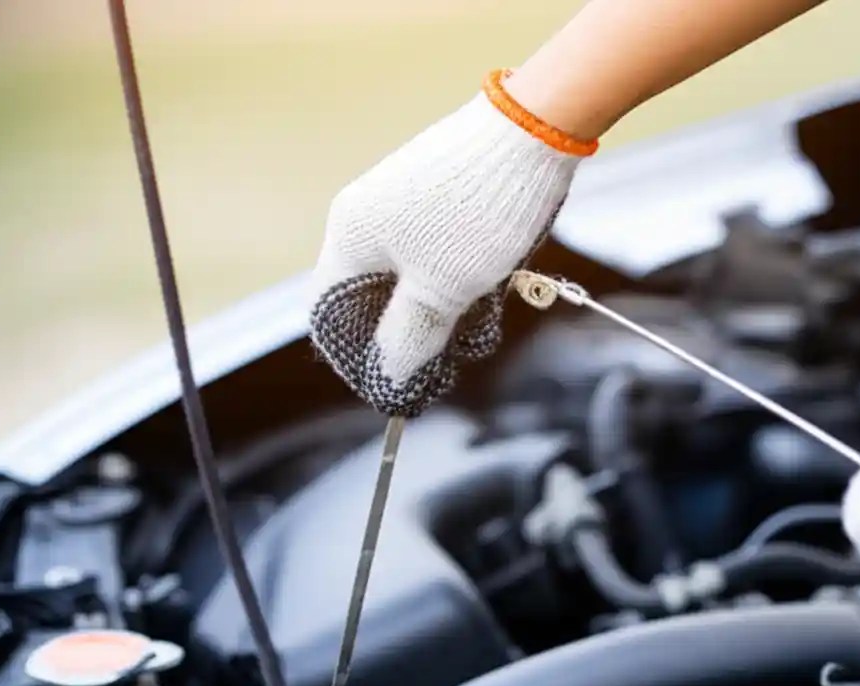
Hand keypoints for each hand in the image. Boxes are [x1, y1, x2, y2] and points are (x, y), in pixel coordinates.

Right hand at [311, 71, 595, 415]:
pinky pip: (438, 252)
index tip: (395, 383)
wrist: (532, 129)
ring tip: (481, 321)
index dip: (355, 355)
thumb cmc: (478, 213)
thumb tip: (389, 375)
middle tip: (449, 356)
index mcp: (349, 237)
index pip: (327, 311)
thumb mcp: (443, 289)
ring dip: (442, 307)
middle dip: (409, 332)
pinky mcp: (440, 194)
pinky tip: (492, 286)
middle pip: (372, 296)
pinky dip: (459, 277)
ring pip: (411, 275)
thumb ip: (410, 336)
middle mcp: (366, 215)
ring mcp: (404, 202)